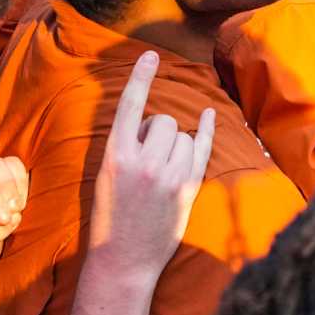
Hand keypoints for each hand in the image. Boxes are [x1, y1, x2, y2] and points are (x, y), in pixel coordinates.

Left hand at [0, 156, 27, 273]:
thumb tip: (11, 218)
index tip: (4, 220)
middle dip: (7, 188)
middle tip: (13, 211)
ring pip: (9, 163)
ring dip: (17, 187)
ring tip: (15, 209)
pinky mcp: (6, 171)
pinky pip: (19, 168)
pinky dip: (23, 185)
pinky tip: (18, 203)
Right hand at [87, 51, 213, 276]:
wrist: (123, 259)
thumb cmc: (110, 217)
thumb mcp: (106, 176)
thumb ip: (126, 147)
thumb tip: (152, 123)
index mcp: (115, 155)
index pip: (130, 106)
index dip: (140, 77)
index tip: (150, 55)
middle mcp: (142, 162)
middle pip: (164, 120)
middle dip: (159, 132)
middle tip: (147, 159)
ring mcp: (167, 176)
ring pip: (183, 136)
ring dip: (176, 144)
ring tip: (161, 170)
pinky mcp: (187, 189)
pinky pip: (202, 149)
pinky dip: (207, 131)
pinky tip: (209, 117)